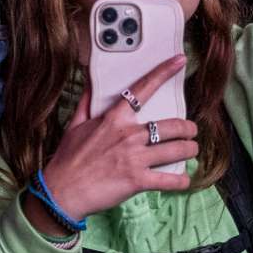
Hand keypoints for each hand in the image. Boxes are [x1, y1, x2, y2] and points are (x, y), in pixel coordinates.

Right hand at [36, 56, 195, 225]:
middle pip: (171, 125)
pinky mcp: (137, 180)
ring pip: (176, 150)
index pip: (143, 90)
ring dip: (189, 149)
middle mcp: (128, 135)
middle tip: (192, 131)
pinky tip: (184, 180)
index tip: (179, 61)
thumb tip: (91, 82)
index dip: (163, 73)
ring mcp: (134, 158)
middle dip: (188, 128)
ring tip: (192, 149)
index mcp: (114, 119)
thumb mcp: (75, 125)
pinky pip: (168, 179)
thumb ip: (87, 103)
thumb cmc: (67, 159)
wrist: (61, 191)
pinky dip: (180, 180)